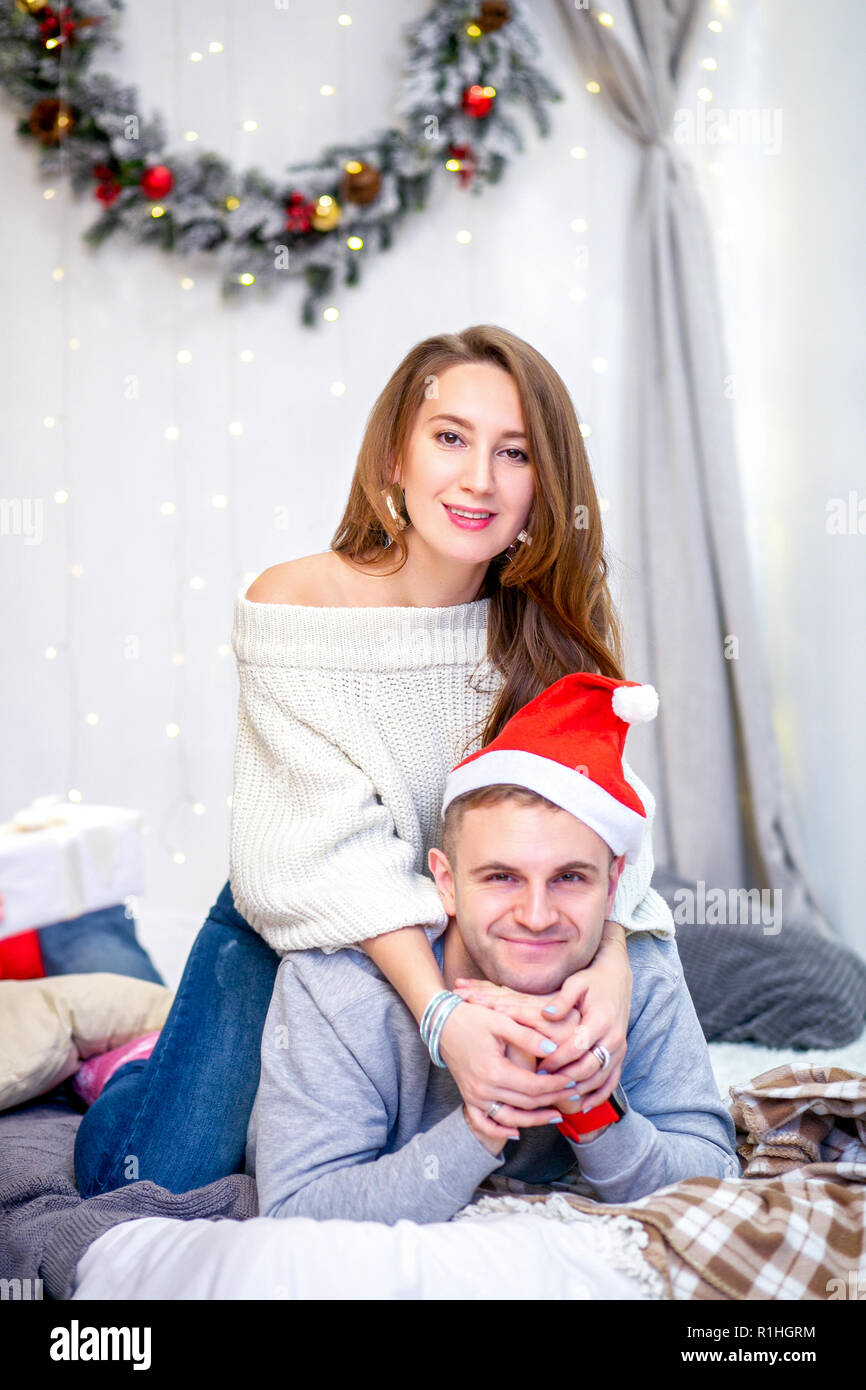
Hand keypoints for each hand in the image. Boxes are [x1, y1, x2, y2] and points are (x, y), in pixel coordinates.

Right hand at [438, 1002, 579, 1143]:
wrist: (441, 1022)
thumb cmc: (473, 1017)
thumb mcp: (502, 1020)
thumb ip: (528, 1035)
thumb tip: (553, 1048)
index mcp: (494, 1070)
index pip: (534, 1085)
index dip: (556, 1085)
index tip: (573, 1080)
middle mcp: (483, 1089)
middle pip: (526, 1103)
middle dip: (553, 1099)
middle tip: (574, 1094)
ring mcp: (474, 1096)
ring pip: (510, 1118)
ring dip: (534, 1120)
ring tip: (557, 1116)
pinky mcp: (468, 1097)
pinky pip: (484, 1122)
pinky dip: (499, 1131)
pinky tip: (517, 1133)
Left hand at [454, 921, 631, 1113]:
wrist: (617, 978)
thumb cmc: (592, 980)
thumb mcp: (575, 983)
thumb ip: (561, 1000)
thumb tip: (546, 1014)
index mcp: (601, 1020)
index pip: (577, 1047)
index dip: (557, 1060)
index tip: (539, 1068)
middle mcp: (614, 1037)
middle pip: (588, 1067)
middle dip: (565, 1079)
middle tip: (543, 1085)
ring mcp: (619, 1048)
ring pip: (600, 1077)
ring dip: (579, 1090)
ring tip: (557, 1097)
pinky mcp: (620, 1054)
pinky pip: (613, 1080)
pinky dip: (599, 1095)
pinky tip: (584, 1106)